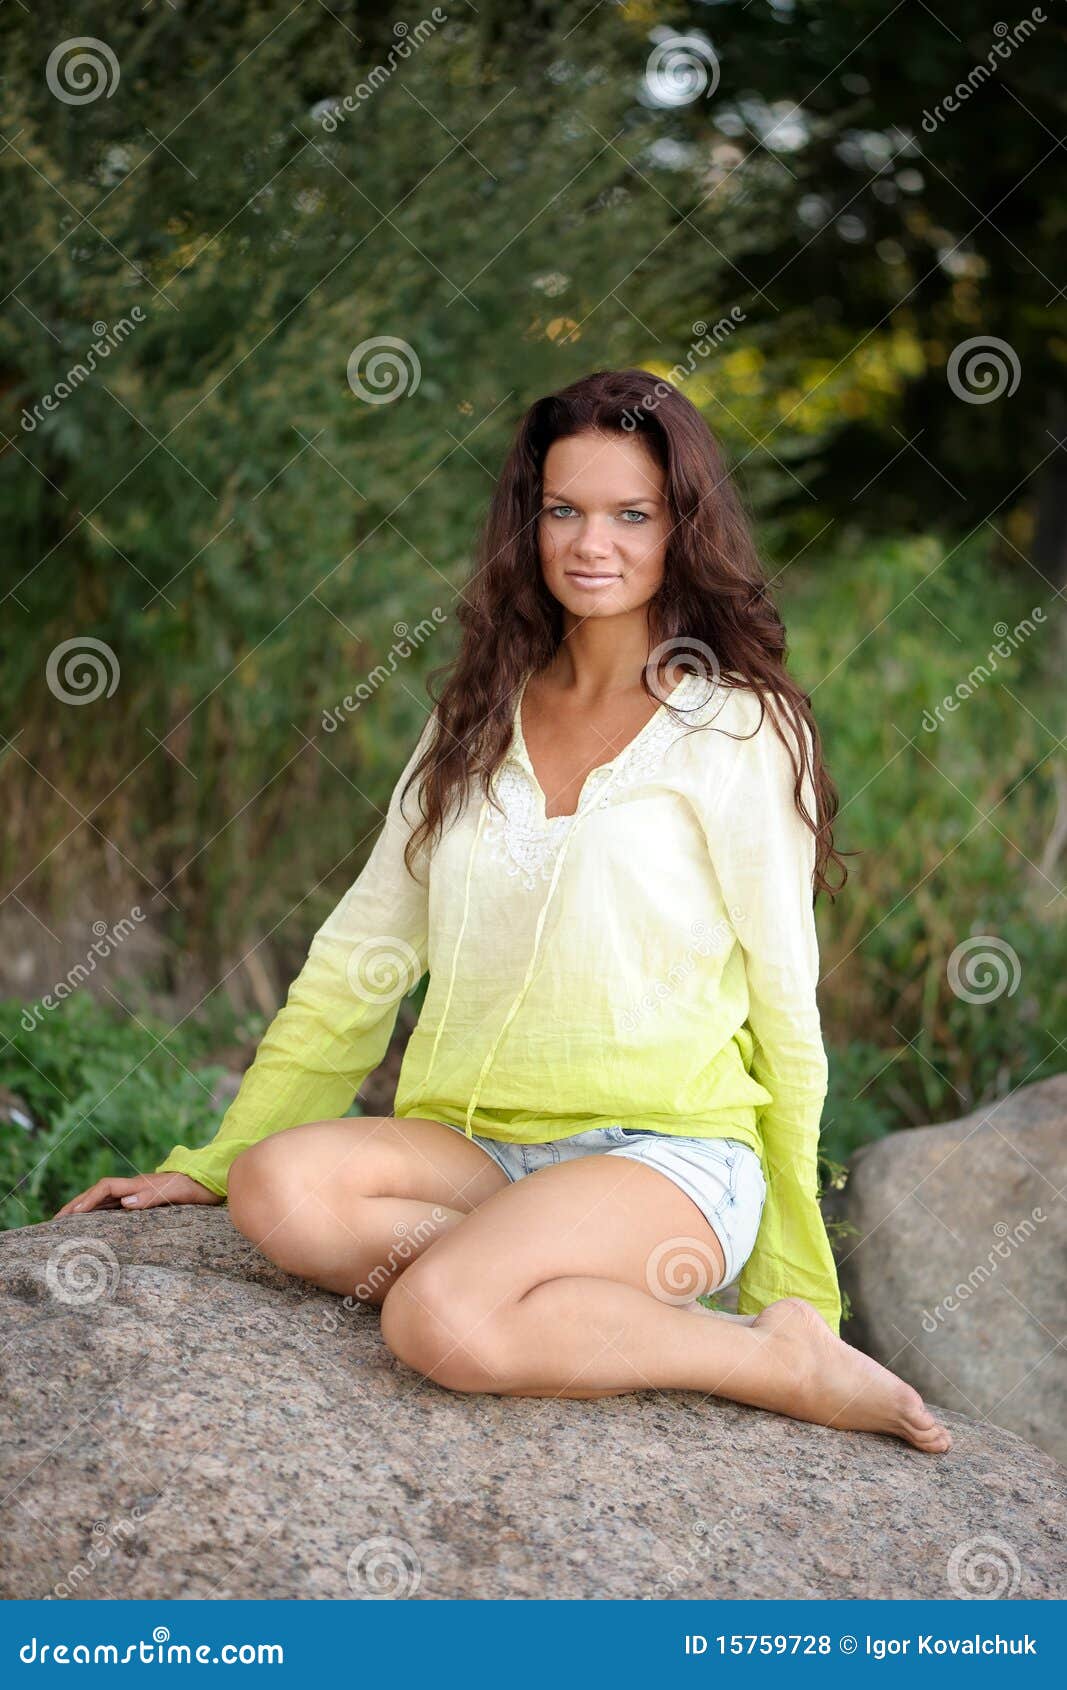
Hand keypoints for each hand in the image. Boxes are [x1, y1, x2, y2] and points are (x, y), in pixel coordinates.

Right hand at [54, 1171, 222, 1217]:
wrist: (213, 1180)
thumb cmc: (198, 1187)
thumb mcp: (177, 1193)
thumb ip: (152, 1197)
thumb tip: (124, 1203)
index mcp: (140, 1184)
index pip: (106, 1188)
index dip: (88, 1200)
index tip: (72, 1215)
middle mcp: (135, 1186)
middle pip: (99, 1193)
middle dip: (77, 1204)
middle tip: (56, 1220)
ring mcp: (138, 1192)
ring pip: (105, 1199)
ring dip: (85, 1209)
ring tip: (66, 1223)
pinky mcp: (144, 1199)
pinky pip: (116, 1206)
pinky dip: (100, 1212)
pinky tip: (93, 1223)